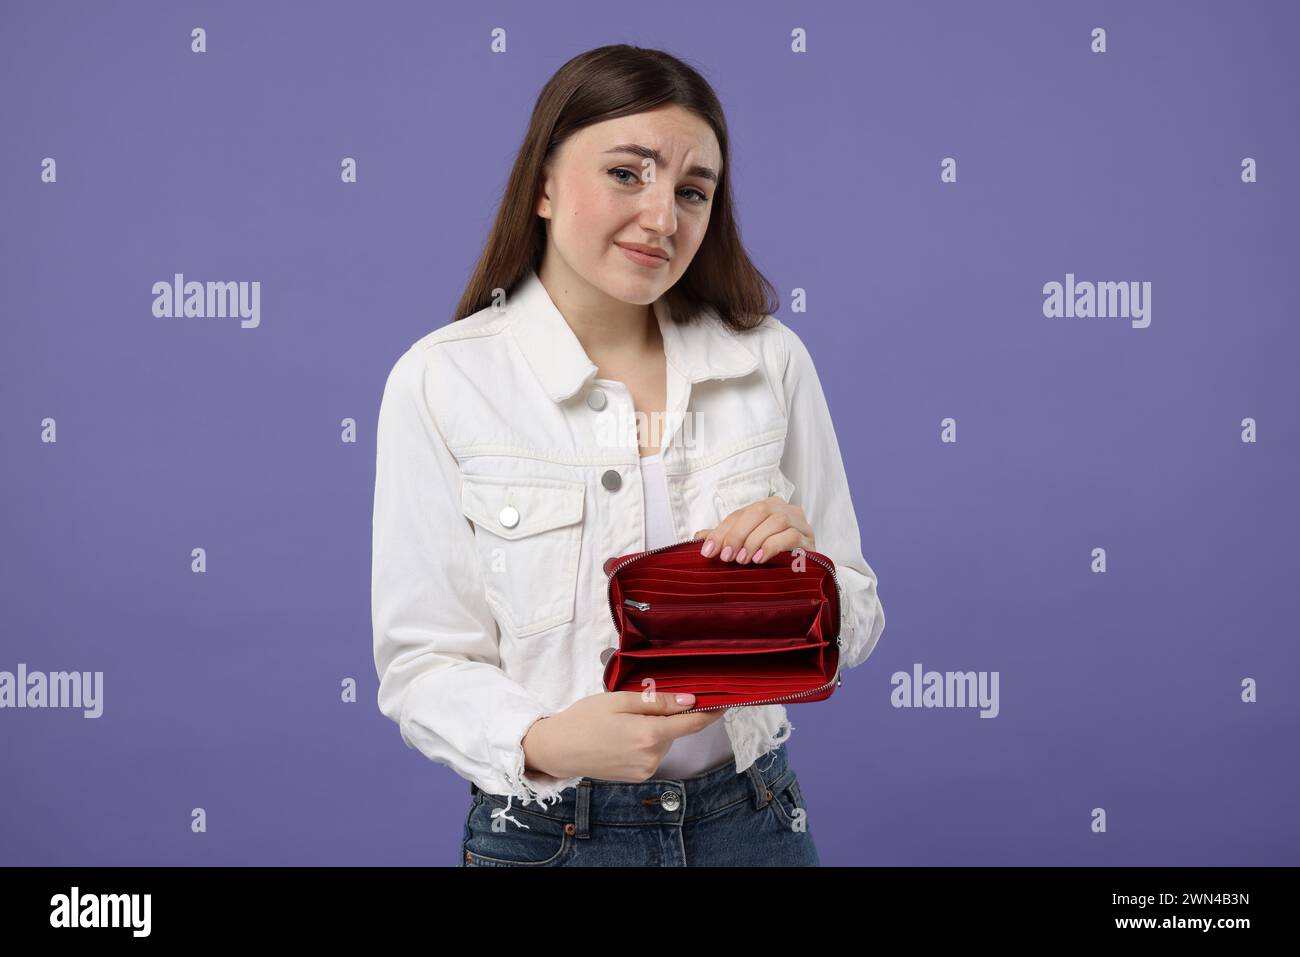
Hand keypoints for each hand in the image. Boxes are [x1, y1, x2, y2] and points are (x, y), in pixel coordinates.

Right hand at [522, 690, 724, 782]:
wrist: (557, 749)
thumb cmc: (584, 719)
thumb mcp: (620, 700)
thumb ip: (658, 701)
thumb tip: (691, 700)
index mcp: (649, 734)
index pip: (694, 723)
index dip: (712, 712)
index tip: (725, 700)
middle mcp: (652, 756)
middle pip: (675, 730)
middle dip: (668, 715)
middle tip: (639, 704)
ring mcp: (645, 769)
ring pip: (663, 741)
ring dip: (654, 729)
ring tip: (622, 722)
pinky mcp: (638, 776)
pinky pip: (652, 753)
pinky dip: (645, 741)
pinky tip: (622, 737)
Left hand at [693, 496, 815, 563]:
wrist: (804, 573)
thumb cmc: (772, 557)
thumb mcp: (746, 546)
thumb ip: (725, 538)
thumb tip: (698, 537)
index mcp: (766, 507)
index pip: (740, 514)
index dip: (721, 532)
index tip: (707, 552)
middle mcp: (784, 509)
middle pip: (758, 511)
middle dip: (738, 534)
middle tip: (727, 557)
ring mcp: (800, 523)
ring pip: (776, 520)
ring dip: (755, 540)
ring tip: (743, 560)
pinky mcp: (809, 539)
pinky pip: (791, 536)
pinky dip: (772, 546)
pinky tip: (761, 559)